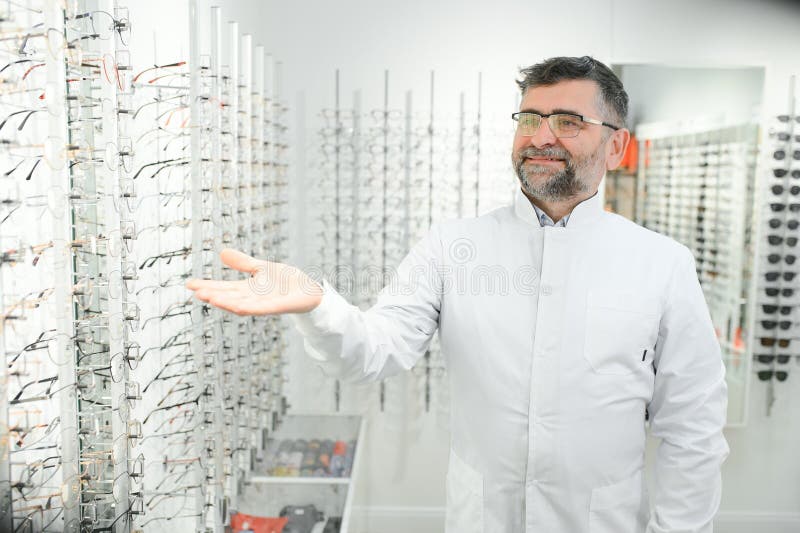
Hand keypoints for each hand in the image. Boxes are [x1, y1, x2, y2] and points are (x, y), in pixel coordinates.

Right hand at [185, 249, 322, 314]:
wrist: (309, 291)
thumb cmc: (286, 281)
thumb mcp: (261, 268)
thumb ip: (243, 263)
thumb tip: (221, 252)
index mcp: (247, 289)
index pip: (224, 287)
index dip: (208, 286)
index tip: (189, 284)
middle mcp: (253, 298)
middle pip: (229, 297)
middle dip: (213, 295)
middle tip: (196, 292)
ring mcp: (264, 304)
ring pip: (242, 304)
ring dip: (226, 302)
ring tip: (210, 298)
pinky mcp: (278, 307)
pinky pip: (262, 309)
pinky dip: (250, 308)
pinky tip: (238, 306)